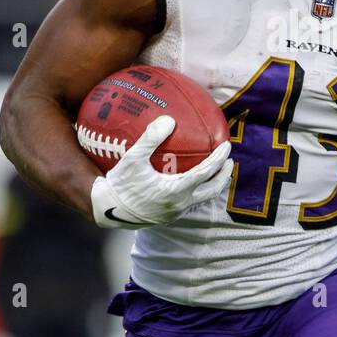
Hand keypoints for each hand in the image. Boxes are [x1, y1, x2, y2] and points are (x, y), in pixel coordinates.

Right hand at [90, 115, 231, 228]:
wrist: (107, 210)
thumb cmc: (120, 184)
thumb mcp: (132, 158)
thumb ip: (150, 138)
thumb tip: (168, 119)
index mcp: (176, 190)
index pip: (206, 173)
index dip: (219, 159)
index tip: (227, 146)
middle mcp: (180, 204)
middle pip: (212, 190)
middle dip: (224, 176)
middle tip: (229, 162)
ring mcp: (174, 213)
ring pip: (201, 199)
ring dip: (212, 185)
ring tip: (215, 173)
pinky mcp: (167, 217)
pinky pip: (189, 203)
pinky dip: (197, 191)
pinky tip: (190, 182)